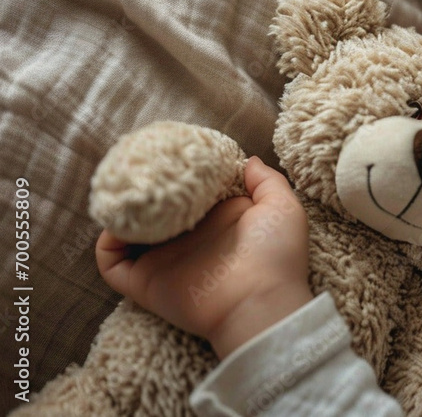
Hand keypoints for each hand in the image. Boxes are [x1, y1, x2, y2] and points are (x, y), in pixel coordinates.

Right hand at [97, 156, 313, 358]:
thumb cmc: (276, 254)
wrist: (260, 301)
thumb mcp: (282, 206)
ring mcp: (165, 261)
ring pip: (129, 234)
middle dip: (145, 191)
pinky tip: (116, 222)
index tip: (170, 153)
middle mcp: (188, 240)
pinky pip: (112, 263)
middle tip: (137, 167)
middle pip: (156, 212)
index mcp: (217, 221)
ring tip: (121, 190)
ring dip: (121, 213)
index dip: (179, 175)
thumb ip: (266, 181)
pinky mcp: (145, 282)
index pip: (190, 195)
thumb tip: (246, 160)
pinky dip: (107, 242)